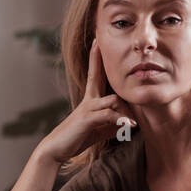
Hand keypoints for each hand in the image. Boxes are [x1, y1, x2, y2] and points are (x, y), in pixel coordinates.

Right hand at [36, 39, 137, 164]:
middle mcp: (88, 101)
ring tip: (134, 123)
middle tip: (97, 41)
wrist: (56, 149)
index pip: (95, 76)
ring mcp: (87, 109)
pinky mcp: (87, 120)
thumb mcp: (98, 131)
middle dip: (97, 59)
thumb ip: (112, 125)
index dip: (96, 60)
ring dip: (126, 111)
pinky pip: (108, 115)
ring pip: (113, 100)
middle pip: (96, 75)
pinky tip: (130, 126)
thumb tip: (128, 125)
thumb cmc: (76, 139)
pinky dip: (121, 120)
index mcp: (90, 101)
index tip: (96, 44)